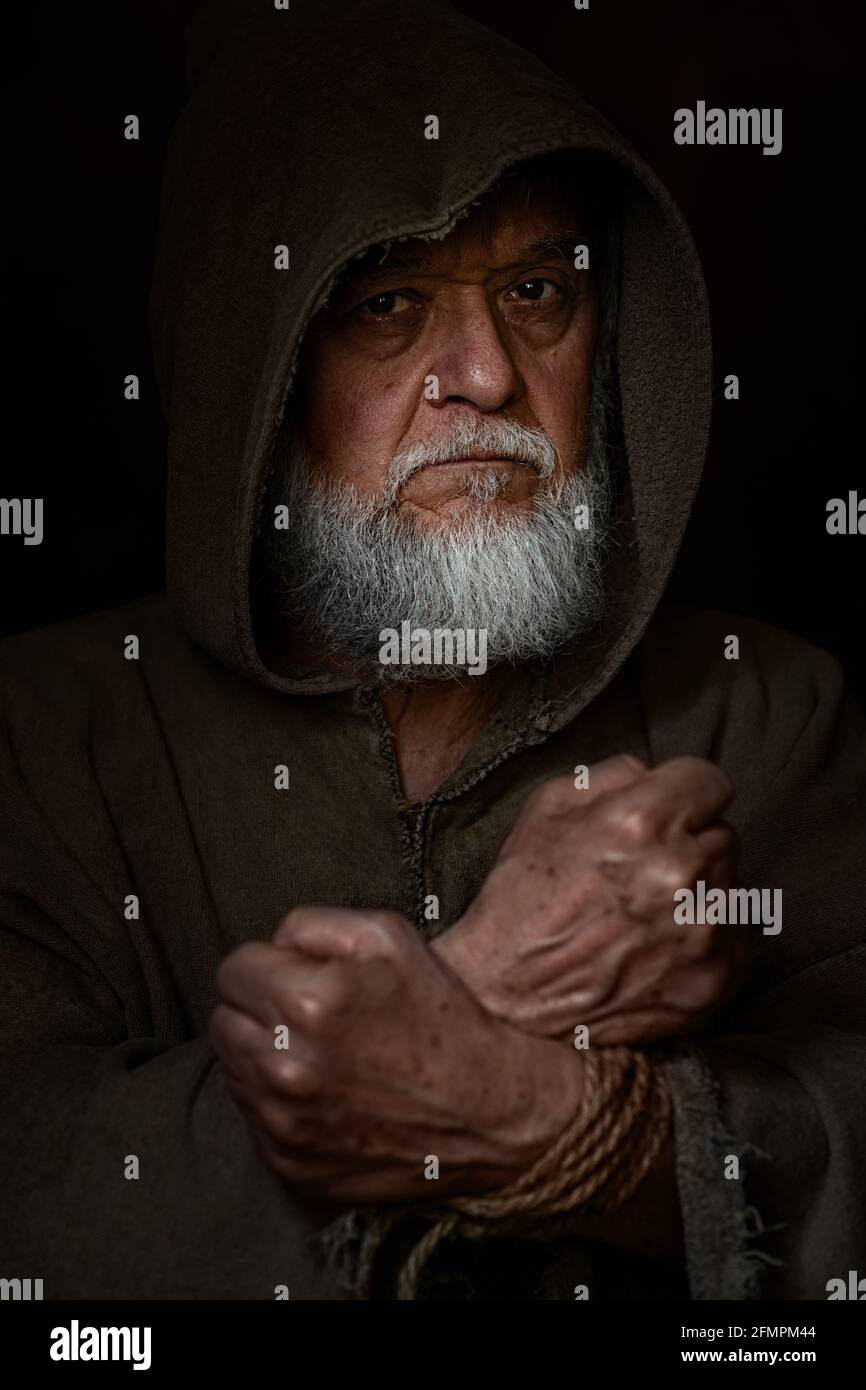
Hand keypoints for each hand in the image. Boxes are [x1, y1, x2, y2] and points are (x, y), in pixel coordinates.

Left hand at [209, 907, 582, 1203]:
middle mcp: (286, 1069)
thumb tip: (270, 945)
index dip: (264, 965)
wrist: (488, 1111)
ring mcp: (286, 1125)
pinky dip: (279, 1102)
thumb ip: (312, 924)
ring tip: (322, 1051)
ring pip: (233, 1071)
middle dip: (258, 1008)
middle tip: (309, 1013)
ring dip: (264, 1055)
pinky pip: (254, 1119)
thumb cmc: (441, 1017)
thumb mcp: (389, 936)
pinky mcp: (290, 1164)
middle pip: (223, 1021)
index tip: (293, 975)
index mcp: (307, 1004)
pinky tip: (327, 1090)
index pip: (231, 970)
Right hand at [433, 755, 746, 1044]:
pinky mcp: (716, 979)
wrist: (510, 1002)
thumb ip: (611, 776)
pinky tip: (656, 948)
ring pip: (731, 886)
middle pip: (722, 833)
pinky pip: (735, 938)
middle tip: (642, 871)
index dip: (684, 794)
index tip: (671, 811)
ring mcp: (705, 931)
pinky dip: (703, 940)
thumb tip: (653, 774)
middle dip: (688, 844)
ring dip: (699, 892)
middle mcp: (682, 873)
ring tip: (645, 913)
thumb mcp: (545, 810)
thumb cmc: (521, 902)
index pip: (711, 781)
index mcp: (641, 821)